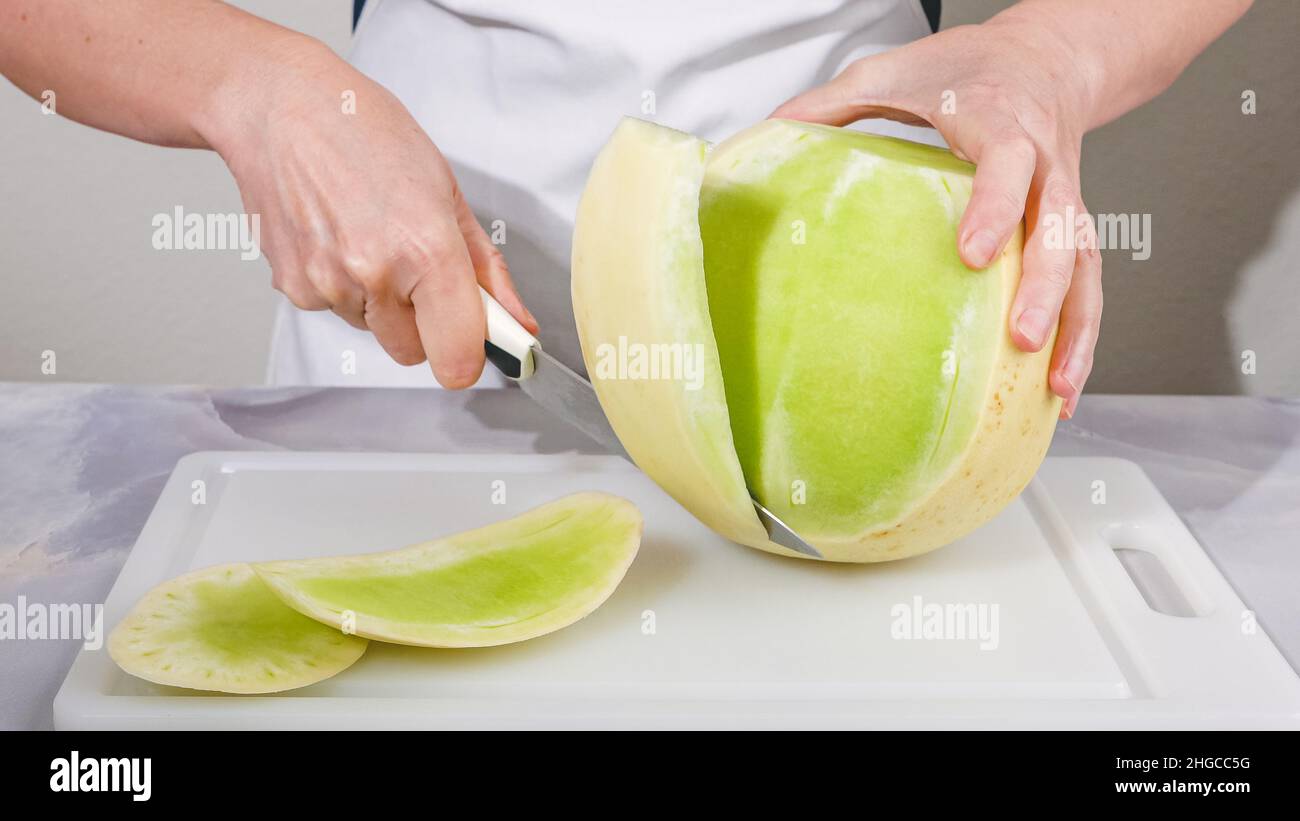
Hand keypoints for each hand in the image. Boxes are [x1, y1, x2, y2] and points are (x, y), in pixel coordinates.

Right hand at [209, 40, 536, 387]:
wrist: (279, 106)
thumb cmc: (364, 133)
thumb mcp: (447, 192)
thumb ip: (487, 270)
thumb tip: (517, 322)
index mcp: (425, 250)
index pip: (457, 360)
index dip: (469, 356)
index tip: (473, 339)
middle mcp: (374, 275)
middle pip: (414, 354)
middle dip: (424, 325)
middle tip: (417, 268)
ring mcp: (328, 285)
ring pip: (374, 332)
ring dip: (380, 303)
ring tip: (371, 237)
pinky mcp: (293, 288)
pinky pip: (336, 312)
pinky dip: (343, 289)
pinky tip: (338, 238)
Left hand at [772, 18, 1101, 418]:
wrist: (1047, 57)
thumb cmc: (968, 68)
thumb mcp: (895, 69)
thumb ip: (834, 102)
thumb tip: (771, 135)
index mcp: (1001, 120)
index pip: (1009, 162)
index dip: (996, 206)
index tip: (972, 254)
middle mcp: (1046, 161)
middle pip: (1064, 225)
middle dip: (1046, 285)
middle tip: (1018, 337)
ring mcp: (1065, 195)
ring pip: (1086, 262)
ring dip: (1075, 325)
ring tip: (1054, 387)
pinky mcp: (1073, 223)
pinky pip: (1088, 280)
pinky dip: (1081, 334)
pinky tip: (1061, 385)